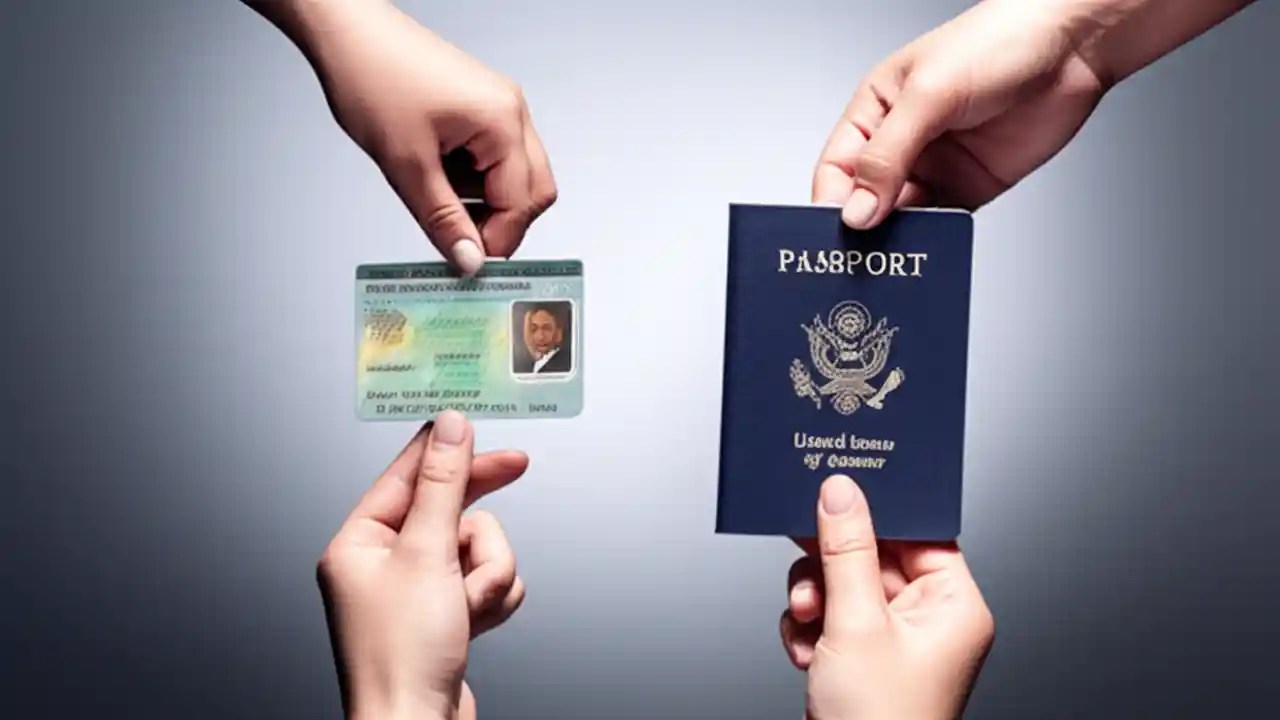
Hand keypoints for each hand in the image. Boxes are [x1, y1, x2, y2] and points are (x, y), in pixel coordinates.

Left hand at [284, 0, 555, 272]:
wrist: (347, 31)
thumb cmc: (372, 76)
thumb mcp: (406, 165)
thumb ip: (443, 220)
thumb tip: (469, 261)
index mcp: (502, 122)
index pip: (521, 203)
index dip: (496, 241)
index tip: (466, 263)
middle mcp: (511, 112)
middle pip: (533, 191)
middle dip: (501, 223)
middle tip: (459, 239)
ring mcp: (500, 107)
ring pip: (514, 177)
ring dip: (483, 200)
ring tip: (434, 193)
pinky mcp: (482, 107)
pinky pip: (494, 157)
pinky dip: (472, 178)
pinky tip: (436, 173)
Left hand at [318, 411, 528, 719]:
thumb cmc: (402, 657)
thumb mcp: (427, 554)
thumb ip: (443, 485)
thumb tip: (449, 428)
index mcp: (358, 544)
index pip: (406, 474)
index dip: (447, 447)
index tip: (479, 421)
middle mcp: (383, 565)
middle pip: (447, 509)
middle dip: (476, 519)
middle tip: (517, 464)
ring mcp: (416, 592)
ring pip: (477, 545)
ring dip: (487, 570)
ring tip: (470, 603)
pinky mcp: (444, 615)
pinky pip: (486, 579)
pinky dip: (492, 596)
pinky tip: (479, 621)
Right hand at [780, 475, 994, 719]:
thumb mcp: (856, 623)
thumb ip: (846, 550)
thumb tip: (843, 492)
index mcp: (955, 606)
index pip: (921, 534)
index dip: (881, 512)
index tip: (842, 492)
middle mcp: (931, 621)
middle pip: (874, 557)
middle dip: (832, 566)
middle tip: (806, 556)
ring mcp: (896, 643)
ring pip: (845, 586)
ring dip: (814, 598)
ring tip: (807, 620)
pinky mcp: (864, 660)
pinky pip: (832, 617)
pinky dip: (811, 629)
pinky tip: (807, 652)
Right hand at [813, 0, 1107, 228]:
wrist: (1072, 46)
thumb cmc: (999, 42)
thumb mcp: (929, 94)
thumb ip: (888, 154)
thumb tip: (856, 209)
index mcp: (876, 111)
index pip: (837, 167)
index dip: (833, 202)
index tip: (834, 232)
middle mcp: (901, 143)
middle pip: (864, 199)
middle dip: (860, 229)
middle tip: (858, 256)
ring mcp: (935, 167)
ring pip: (901, 217)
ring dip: (896, 239)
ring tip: (893, 258)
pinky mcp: (969, 187)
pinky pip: (941, 223)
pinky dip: (933, 241)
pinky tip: (929, 249)